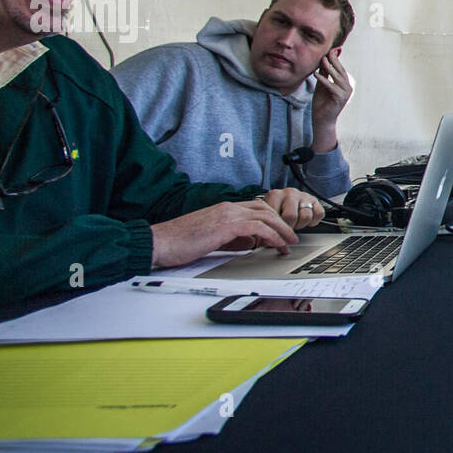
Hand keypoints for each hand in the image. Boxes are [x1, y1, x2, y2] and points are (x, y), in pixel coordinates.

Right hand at [150, 199, 299, 268]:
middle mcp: (228, 208)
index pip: (256, 208)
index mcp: (224, 209)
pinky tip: (275, 245)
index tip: (281, 231)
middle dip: (282, 223)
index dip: (273, 219)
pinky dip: (271, 236)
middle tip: (291, 237)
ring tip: (288, 244)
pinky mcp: (226, 226)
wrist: (161, 243)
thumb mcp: (212, 238)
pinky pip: (257, 228)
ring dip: (281, 231)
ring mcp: (227, 215)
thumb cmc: (181, 242)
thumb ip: (232, 238)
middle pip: (265, 209)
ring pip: (265, 217)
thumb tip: (249, 244)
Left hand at [261, 186, 325, 229]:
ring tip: (296, 223)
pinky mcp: (315, 200)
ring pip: (306, 216)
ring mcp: (303, 195)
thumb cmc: (276, 209)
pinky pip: (319, 214)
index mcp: (275, 195)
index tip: (277, 232)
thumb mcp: (267, 214)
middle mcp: (289, 193)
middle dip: (290, 226)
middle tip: (288, 226)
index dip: (277, 228)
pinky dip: (313, 221)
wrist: (287, 200)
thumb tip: (266, 240)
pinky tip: (306, 220)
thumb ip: (266, 223)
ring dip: (301, 224)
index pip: (277, 217)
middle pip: (292, 217)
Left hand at [310, 47, 351, 152]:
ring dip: (329, 68)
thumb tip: (324, 58)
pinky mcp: (340, 98)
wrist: (322, 119)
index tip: (330, 49)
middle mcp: (348, 87)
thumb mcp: (322, 84)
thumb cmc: (322, 103)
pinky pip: (331, 86)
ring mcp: (345, 93)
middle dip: (334, 60)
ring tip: (322, 59)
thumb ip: (324, 73)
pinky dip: (323, 80)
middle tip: (328, 51)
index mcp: (345, 83)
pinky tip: (316, 74)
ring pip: (337, 77)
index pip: (340, 68)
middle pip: (340, 71)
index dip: (336, 58)